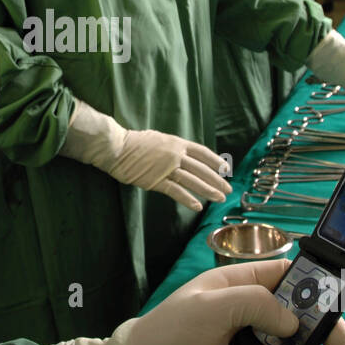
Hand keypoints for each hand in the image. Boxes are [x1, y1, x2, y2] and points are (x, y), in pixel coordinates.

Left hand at [37, 260, 344, 344]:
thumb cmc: (166, 337)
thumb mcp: (208, 307)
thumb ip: (255, 304)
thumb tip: (292, 322)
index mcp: (236, 288)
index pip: (284, 276)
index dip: (313, 282)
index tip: (339, 296)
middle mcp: (245, 319)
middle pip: (298, 320)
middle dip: (323, 331)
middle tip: (339, 344)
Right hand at [107, 129, 230, 211]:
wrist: (116, 147)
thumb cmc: (133, 143)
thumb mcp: (158, 139)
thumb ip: (172, 147)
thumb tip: (182, 154)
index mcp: (176, 143)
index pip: (202, 153)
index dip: (216, 161)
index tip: (226, 169)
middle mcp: (175, 155)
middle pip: (201, 169)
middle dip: (217, 180)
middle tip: (228, 190)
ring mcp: (166, 168)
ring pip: (192, 181)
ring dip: (208, 190)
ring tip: (219, 198)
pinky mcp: (156, 181)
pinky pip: (175, 191)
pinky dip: (187, 199)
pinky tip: (197, 206)